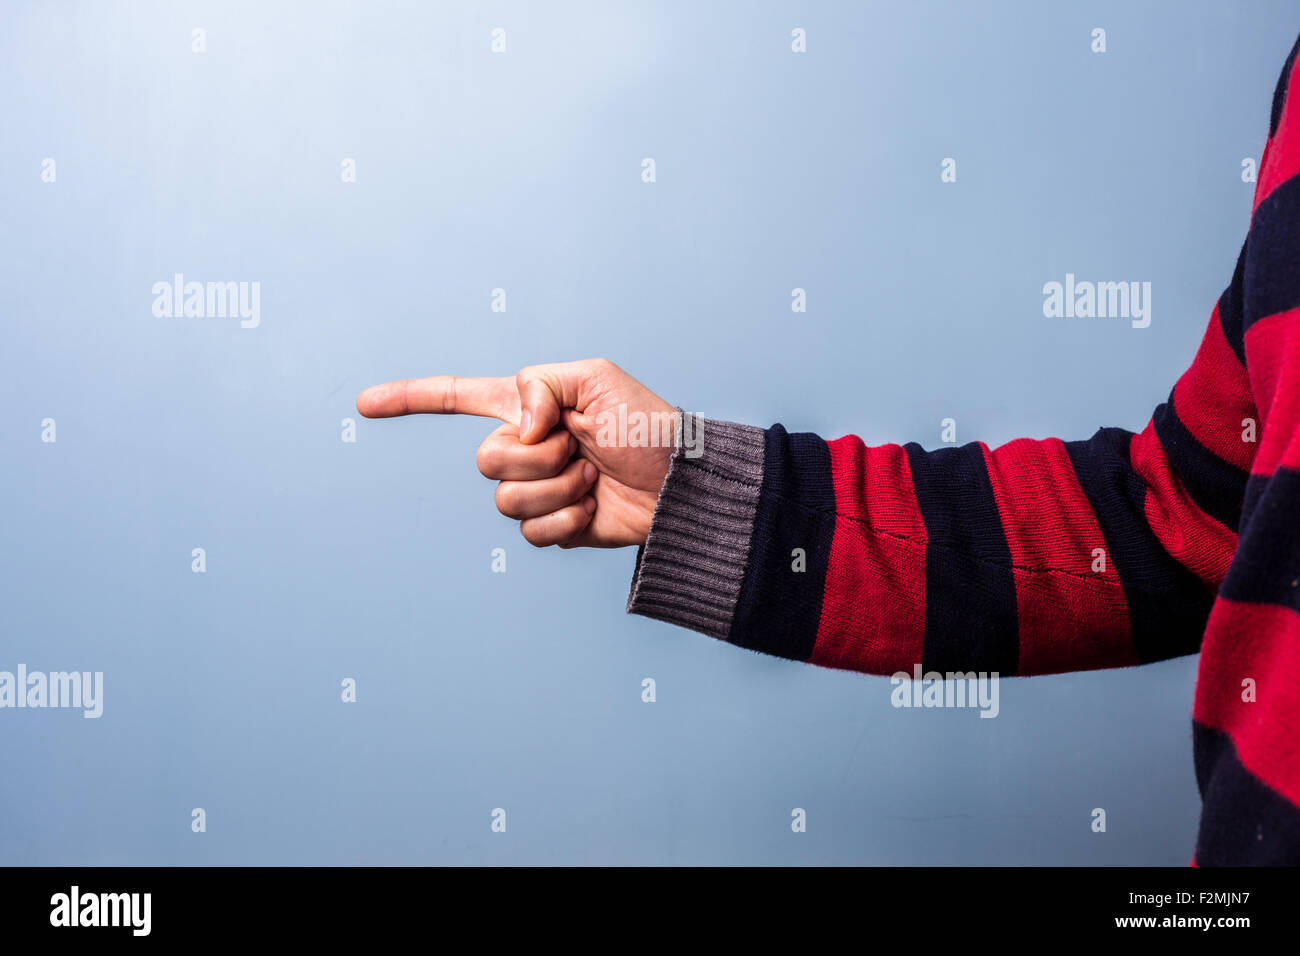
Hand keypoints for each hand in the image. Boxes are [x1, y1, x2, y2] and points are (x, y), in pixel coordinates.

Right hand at [356, 359, 677, 547]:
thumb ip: (540, 384)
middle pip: (486, 460)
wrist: (680, 484)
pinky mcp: (553, 528)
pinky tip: (594, 508)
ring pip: (507, 500)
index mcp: (527, 408)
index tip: (366, 403)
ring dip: (558, 489)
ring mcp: (536, 490)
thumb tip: (518, 427)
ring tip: (593, 477)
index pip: (458, 398)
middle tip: (582, 448)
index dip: (411, 399)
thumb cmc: (647, 424)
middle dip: (539, 456)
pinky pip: (532, 534)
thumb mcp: (596, 379)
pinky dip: (568, 521)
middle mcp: (524, 448)